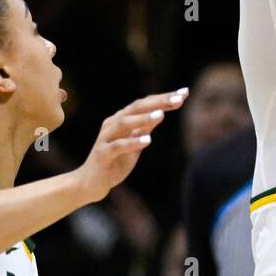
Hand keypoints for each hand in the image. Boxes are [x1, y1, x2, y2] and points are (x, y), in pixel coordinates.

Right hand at [75, 88, 186, 202]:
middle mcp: (113, 124)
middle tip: (179, 99)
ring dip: (143, 118)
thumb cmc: (115, 161)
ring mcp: (105, 138)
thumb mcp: (134, 143)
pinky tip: (147, 140)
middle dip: (158, 102)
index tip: (184, 93)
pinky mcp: (102, 154)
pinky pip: (117, 146)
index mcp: (121, 119)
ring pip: (124, 123)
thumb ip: (145, 128)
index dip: (164, 97)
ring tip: (161, 115)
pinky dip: (132, 142)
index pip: (144, 103)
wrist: (90, 183)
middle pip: (136, 107)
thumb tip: (162, 112)